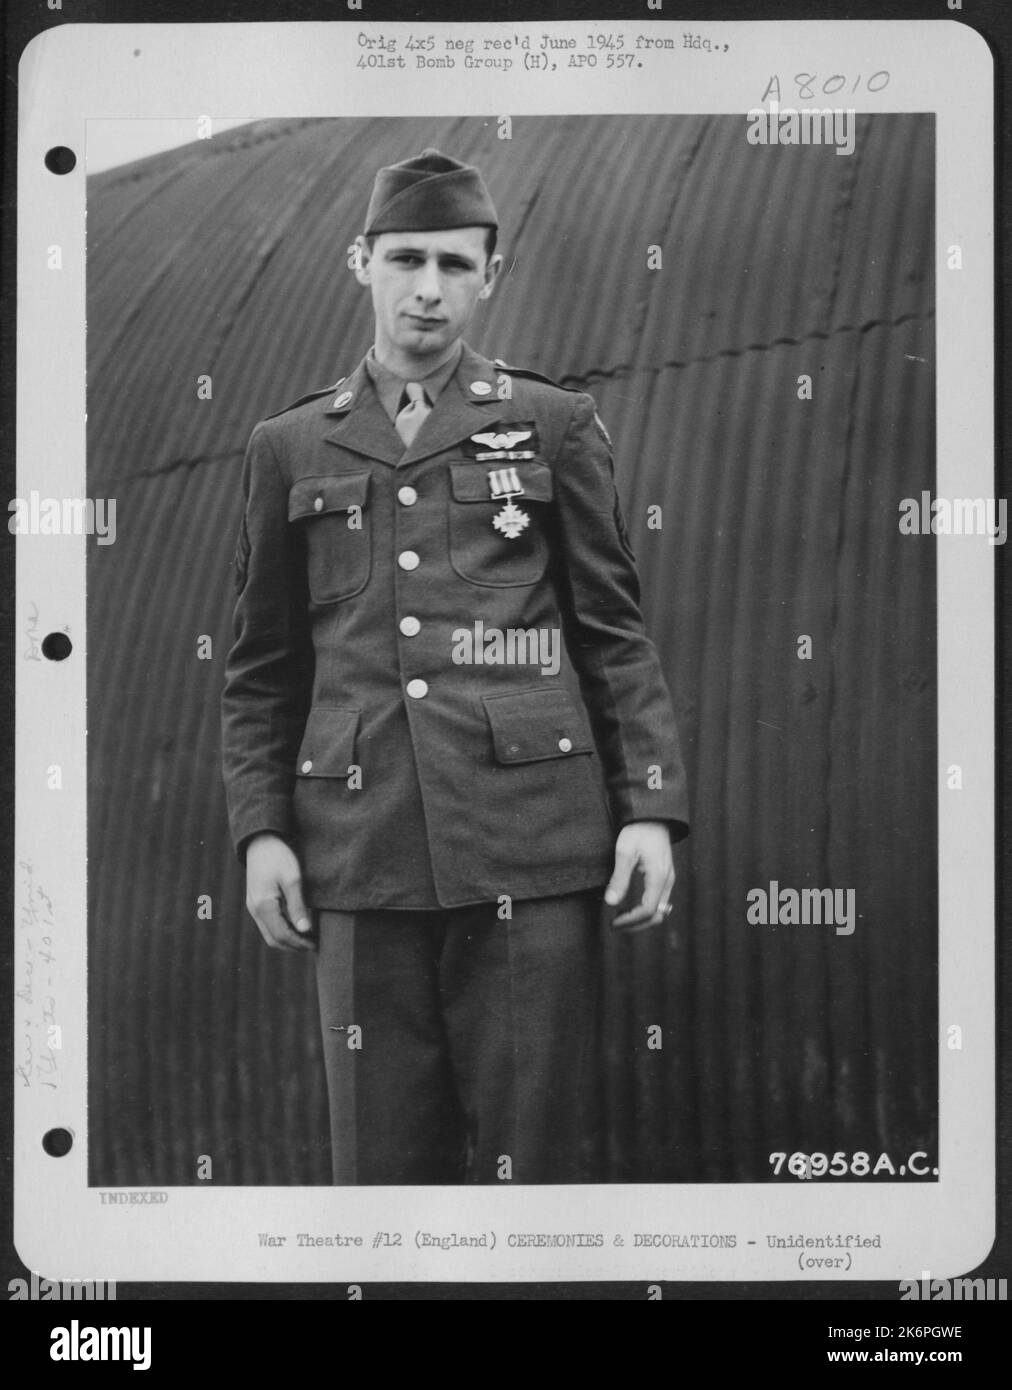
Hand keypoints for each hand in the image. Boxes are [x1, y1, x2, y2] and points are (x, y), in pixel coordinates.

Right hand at [245, 833, 314, 951]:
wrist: (261, 840)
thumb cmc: (279, 856)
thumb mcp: (292, 879)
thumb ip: (297, 906)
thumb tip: (305, 930)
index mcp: (264, 906)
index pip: (282, 935)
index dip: (299, 943)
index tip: (317, 945)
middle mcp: (255, 910)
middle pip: (274, 940)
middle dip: (294, 946)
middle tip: (315, 944)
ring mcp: (253, 907)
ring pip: (270, 934)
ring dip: (288, 939)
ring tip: (308, 937)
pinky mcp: (256, 902)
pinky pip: (268, 924)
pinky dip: (282, 930)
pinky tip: (297, 925)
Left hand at [604, 822, 675, 930]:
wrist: (652, 815)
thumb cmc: (638, 830)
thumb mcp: (625, 852)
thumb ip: (619, 879)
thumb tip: (611, 902)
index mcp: (658, 877)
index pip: (647, 910)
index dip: (630, 920)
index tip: (613, 923)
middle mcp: (667, 881)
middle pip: (656, 916)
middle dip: (636, 925)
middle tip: (616, 926)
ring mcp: (668, 880)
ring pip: (659, 911)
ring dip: (641, 919)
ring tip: (621, 919)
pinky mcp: (665, 877)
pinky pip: (659, 902)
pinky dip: (645, 910)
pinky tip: (629, 907)